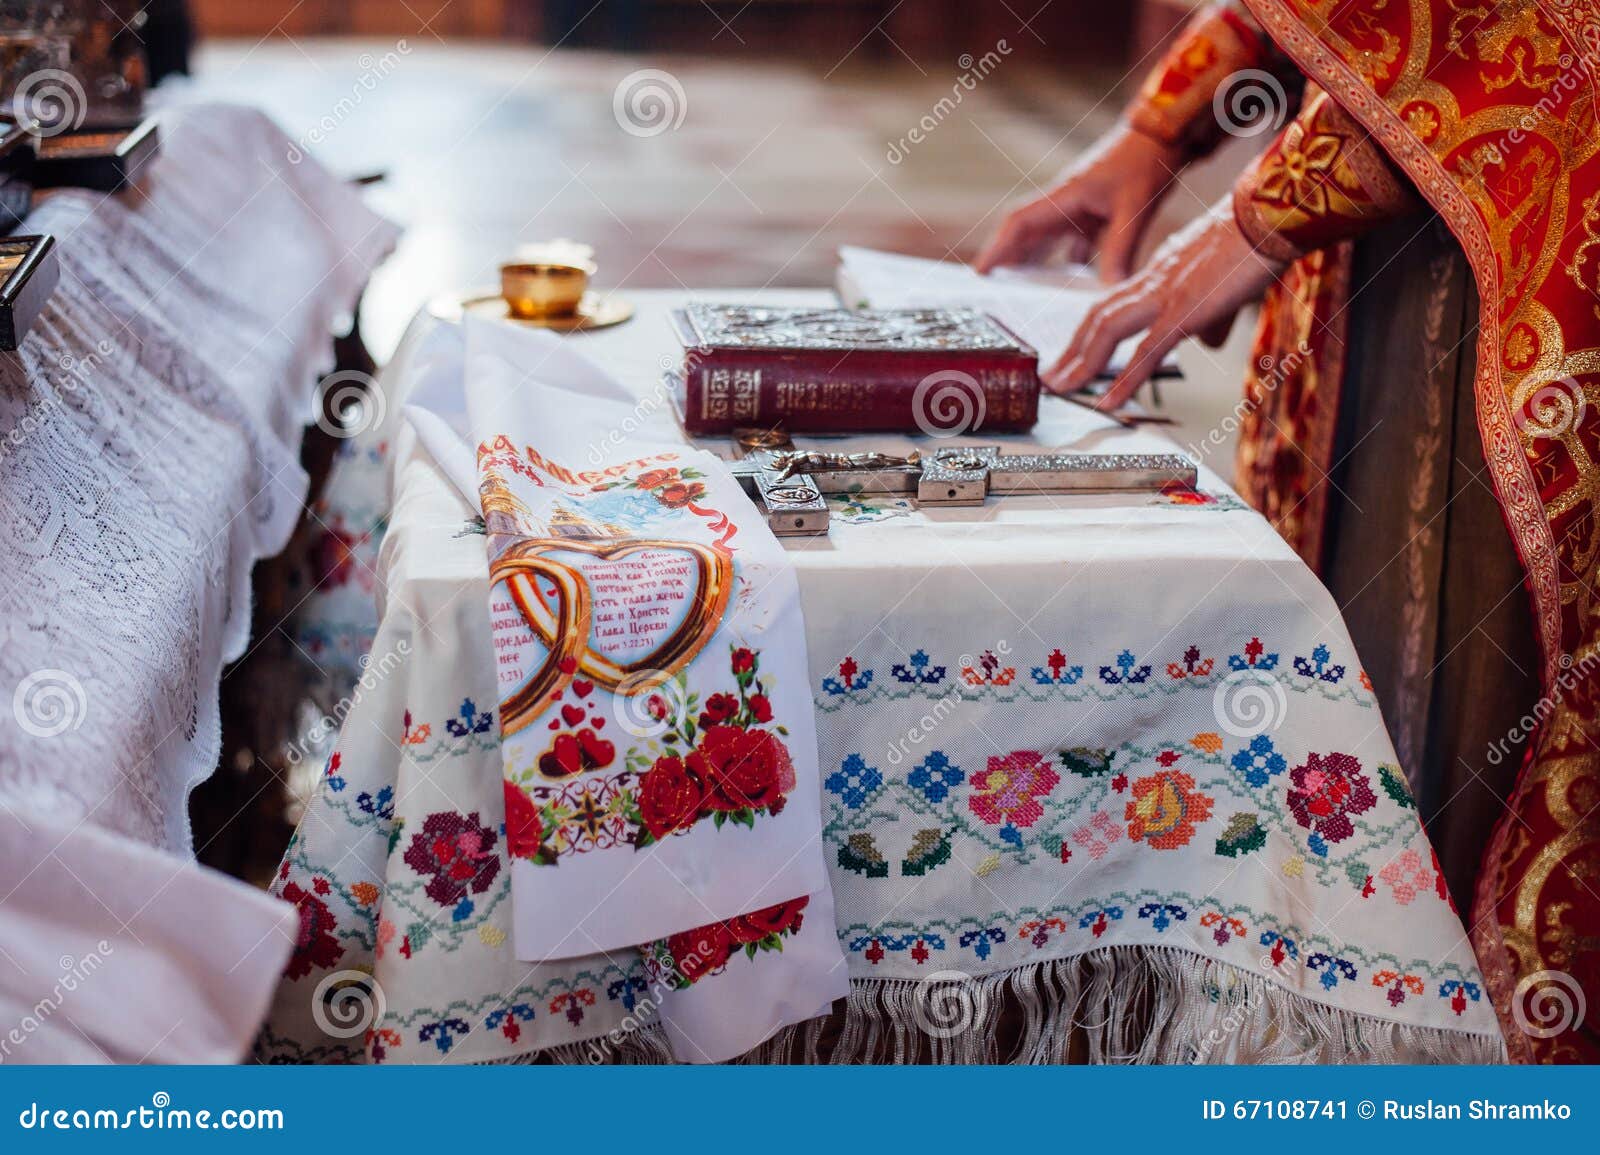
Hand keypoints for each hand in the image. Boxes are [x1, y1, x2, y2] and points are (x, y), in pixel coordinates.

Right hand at [975, 125, 1184, 282]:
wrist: (1165, 135)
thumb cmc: (1146, 162)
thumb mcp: (1134, 208)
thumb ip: (1120, 250)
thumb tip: (1109, 291)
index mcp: (1064, 197)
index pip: (1019, 224)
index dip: (997, 249)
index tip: (980, 273)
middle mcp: (1064, 203)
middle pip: (1025, 236)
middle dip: (1007, 263)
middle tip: (992, 292)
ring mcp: (1078, 207)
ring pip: (1047, 241)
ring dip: (1034, 264)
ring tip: (1022, 294)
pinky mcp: (1095, 212)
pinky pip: (1073, 243)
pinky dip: (1069, 264)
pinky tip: (1071, 286)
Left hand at [1041, 200, 1285, 409]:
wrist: (1275, 216)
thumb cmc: (1260, 242)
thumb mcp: (1226, 284)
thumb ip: (1213, 316)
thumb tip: (1208, 343)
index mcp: (1161, 274)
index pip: (1113, 303)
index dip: (1089, 331)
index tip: (1073, 354)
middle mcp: (1154, 282)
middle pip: (1098, 315)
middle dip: (1071, 350)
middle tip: (1051, 378)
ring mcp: (1167, 295)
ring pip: (1108, 329)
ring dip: (1082, 363)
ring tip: (1063, 390)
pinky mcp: (1187, 310)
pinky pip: (1147, 350)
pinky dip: (1125, 379)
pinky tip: (1109, 402)